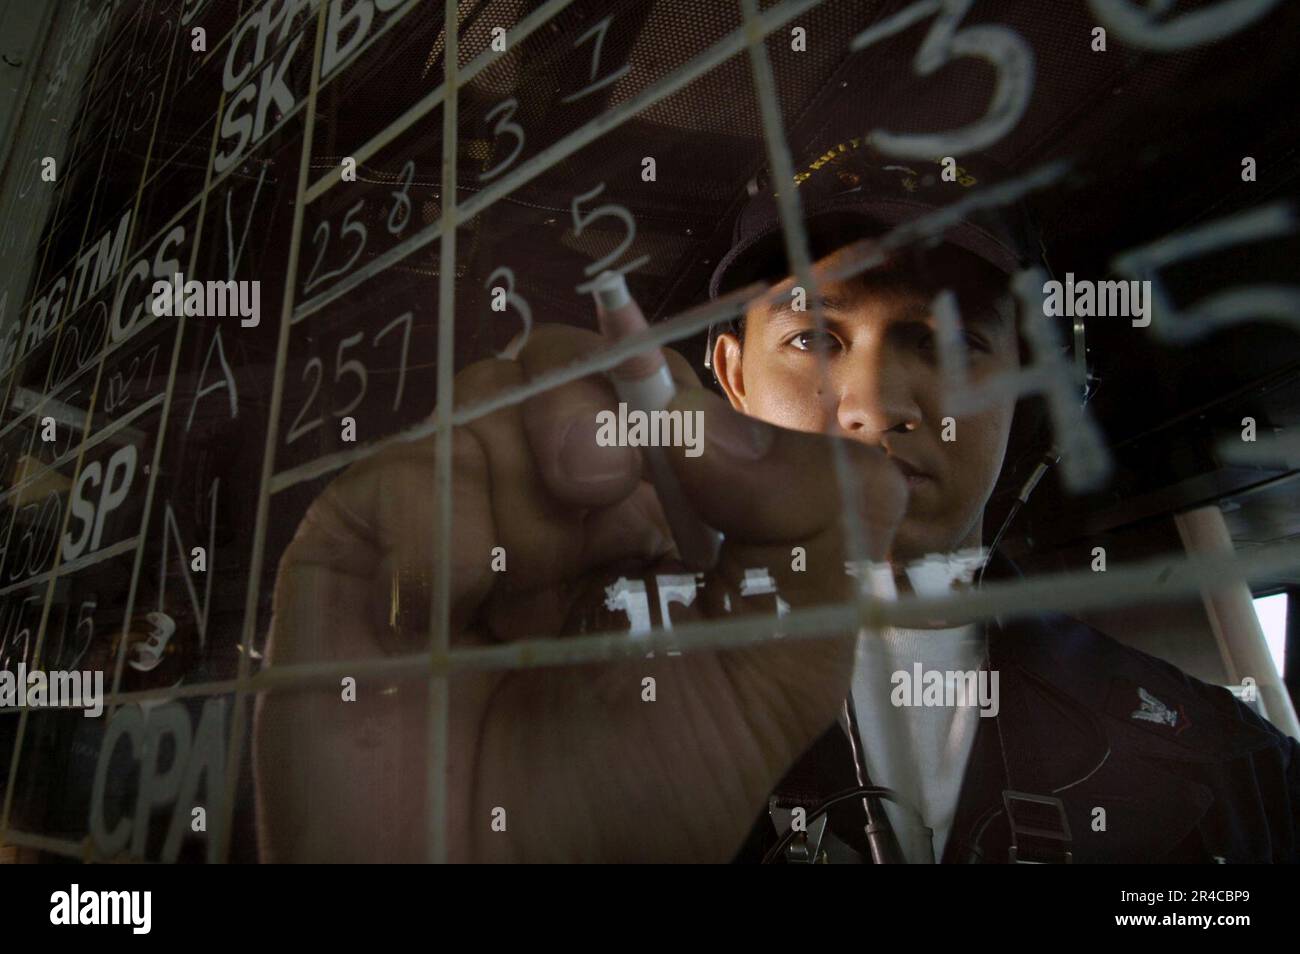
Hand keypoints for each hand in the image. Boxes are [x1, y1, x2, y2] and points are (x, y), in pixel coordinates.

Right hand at [253, 324, 906, 861]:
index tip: (700, 459)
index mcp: (652, 525)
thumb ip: (821, 538)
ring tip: (514, 575)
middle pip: (567, 368)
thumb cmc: (634, 798)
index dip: (677, 398)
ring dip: (515, 471)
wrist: (488, 890)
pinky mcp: (361, 544)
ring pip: (484, 398)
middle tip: (600, 477)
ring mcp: (455, 518)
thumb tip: (736, 425)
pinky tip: (443, 602)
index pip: (663, 396)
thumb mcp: (773, 677)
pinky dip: (429, 518)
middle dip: (592, 403)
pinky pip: (394, 470)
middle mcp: (553, 509)